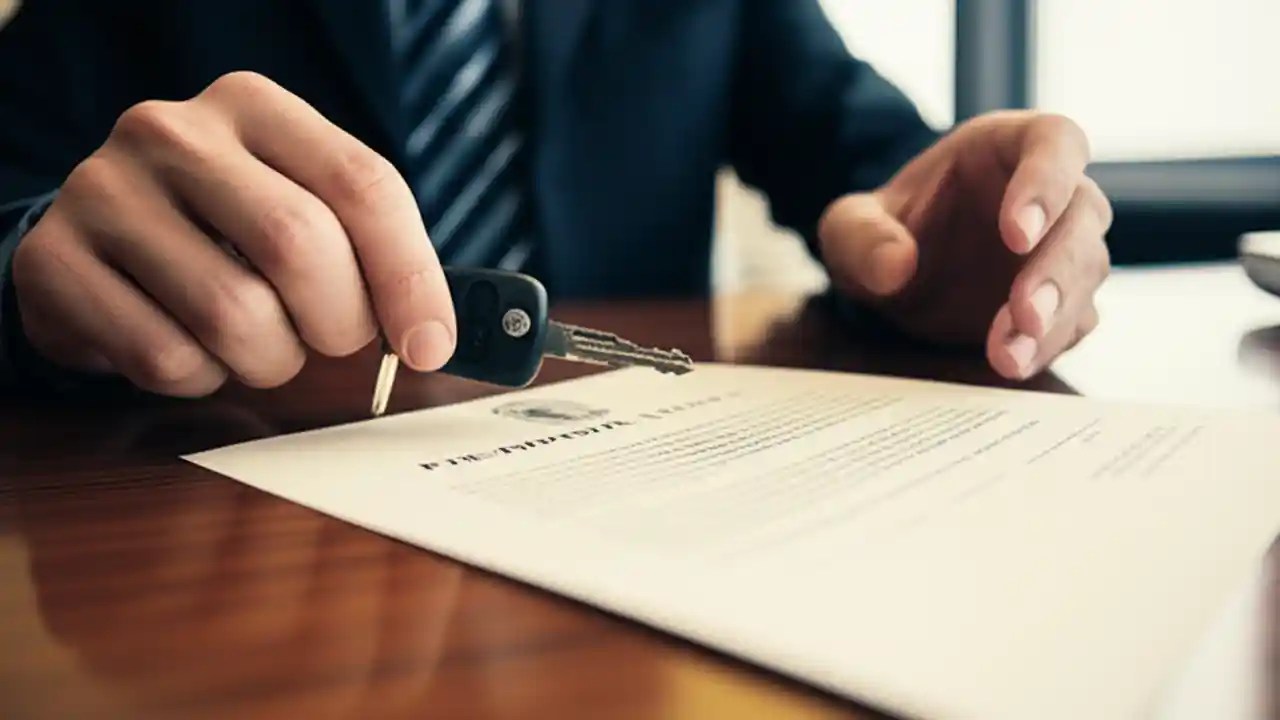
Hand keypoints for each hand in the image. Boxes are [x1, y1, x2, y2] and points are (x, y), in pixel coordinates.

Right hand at [12, 72, 455, 396]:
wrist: (102, 240)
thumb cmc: (228, 232)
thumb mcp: (302, 209)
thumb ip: (372, 252)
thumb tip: (438, 338)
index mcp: (255, 106)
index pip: (362, 183)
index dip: (411, 276)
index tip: (431, 345)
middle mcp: (173, 132)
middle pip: (298, 245)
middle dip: (338, 322)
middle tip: (334, 341)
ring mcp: (104, 191)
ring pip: (233, 314)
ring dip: (269, 360)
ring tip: (259, 345)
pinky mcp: (53, 261)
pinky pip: (165, 357)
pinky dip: (201, 379)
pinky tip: (193, 349)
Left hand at [818, 110, 1111, 379]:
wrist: (891, 274)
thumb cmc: (881, 230)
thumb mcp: (849, 226)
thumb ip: (863, 236)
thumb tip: (894, 266)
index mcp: (1006, 146)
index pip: (1054, 142)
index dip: (1047, 183)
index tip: (1016, 234)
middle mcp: (1050, 192)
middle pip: (1084, 214)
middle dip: (1057, 268)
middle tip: (1023, 313)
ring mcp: (1061, 246)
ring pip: (1087, 272)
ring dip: (1055, 317)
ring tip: (1008, 356)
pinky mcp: (1060, 298)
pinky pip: (1075, 320)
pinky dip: (1049, 344)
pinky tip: (1015, 362)